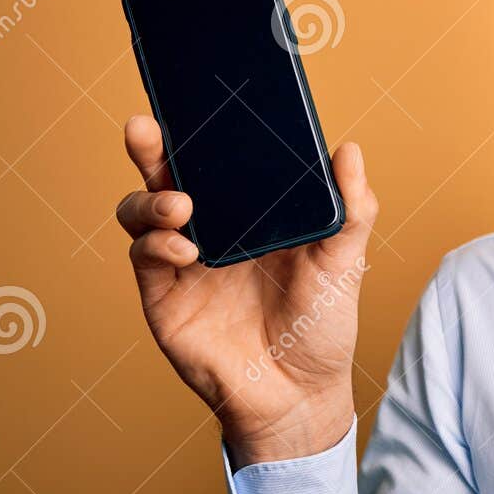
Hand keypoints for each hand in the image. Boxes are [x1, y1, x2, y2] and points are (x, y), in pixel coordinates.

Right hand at [115, 115, 378, 466]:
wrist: (299, 394)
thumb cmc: (323, 325)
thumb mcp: (345, 262)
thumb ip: (350, 208)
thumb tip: (349, 150)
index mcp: (254, 210)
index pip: (220, 158)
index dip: (201, 129)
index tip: (192, 98)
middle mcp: (214, 226)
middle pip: (169, 173)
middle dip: (152, 146)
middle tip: (147, 127)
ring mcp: (184, 259)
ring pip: (143, 209)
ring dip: (152, 197)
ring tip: (182, 205)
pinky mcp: (164, 294)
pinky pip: (145, 255)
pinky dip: (156, 243)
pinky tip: (184, 248)